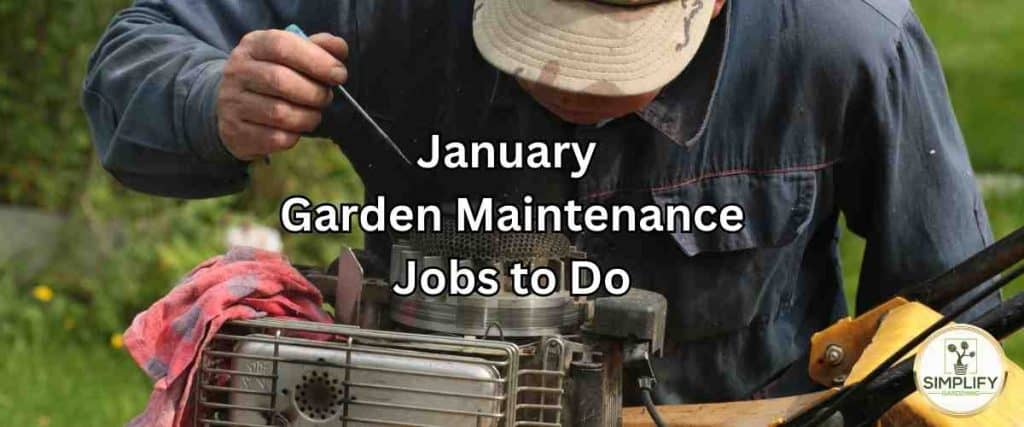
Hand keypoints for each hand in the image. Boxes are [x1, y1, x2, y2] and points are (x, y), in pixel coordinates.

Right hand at [217, 29, 348, 160]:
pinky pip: (274, 138)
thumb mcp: (291, 55)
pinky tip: (296, 129)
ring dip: (308, 117)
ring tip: (313, 115)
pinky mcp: (235, 132)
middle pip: (280, 80)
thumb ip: (318, 47)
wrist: (233, 106)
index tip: (339, 74)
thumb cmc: (274, 76)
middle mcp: (237, 71)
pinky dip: (294, 136)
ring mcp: (232, 103)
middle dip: (314, 93)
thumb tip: (340, 49)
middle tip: (326, 98)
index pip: (282, 46)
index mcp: (253, 45)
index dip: (316, 60)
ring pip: (279, 113)